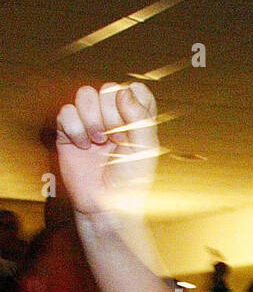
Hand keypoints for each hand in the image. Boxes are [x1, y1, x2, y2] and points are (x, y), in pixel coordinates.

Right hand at [55, 83, 158, 218]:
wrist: (106, 203)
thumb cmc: (131, 179)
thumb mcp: (146, 148)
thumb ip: (140, 117)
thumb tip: (123, 91)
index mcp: (136, 119)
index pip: (136, 90)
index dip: (133, 102)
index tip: (135, 126)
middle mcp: (113, 117)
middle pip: (108, 89)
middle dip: (113, 115)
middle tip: (117, 140)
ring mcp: (90, 122)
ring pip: (85, 94)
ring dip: (92, 118)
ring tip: (99, 141)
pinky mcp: (68, 131)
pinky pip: (66, 111)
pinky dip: (75, 129)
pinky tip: (83, 146)